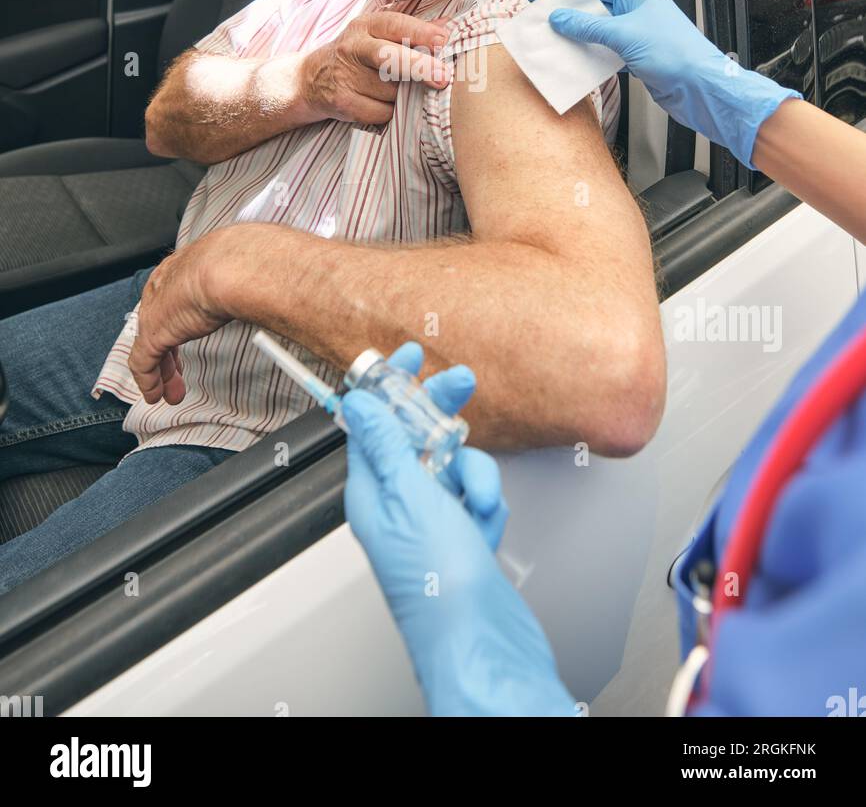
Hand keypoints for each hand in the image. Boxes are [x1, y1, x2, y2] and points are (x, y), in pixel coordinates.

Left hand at [131, 232, 230, 404]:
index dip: (178, 330)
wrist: (226, 267)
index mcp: (181, 272)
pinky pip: (143, 363)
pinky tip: (154, 395)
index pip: (172, 306)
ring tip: (169, 394)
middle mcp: (163, 290)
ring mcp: (155, 312)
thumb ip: (238, 289)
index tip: (185, 347)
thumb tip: (259, 294)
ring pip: (150, 349)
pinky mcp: (152, 333)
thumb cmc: (238, 264)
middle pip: (159, 328)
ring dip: (161, 374)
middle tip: (177, 376)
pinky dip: (149, 381)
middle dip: (169, 357)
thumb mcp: (236, 276)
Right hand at [299, 12, 450, 125]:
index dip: (422, 33)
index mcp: (367, 25)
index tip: (445, 42)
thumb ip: (413, 32)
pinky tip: (384, 104)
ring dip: (406, 95)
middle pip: (388, 58)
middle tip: (443, 78)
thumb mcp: (379, 35)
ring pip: (391, 91)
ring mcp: (346, 76)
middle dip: (419, 67)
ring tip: (401, 90)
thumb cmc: (358, 56)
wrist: (312, 79)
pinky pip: (381, 112)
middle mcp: (354, 47)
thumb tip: (450, 28)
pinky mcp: (343, 102)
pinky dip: (391, 112)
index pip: (396, 25)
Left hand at [342, 343, 574, 716]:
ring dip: (473, 473)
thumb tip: (358, 400)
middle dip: (441, 414)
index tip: (406, 354)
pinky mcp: (464, 539)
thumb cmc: (439, 586)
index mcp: (371, 494)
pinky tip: (487, 523)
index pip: (372, 424)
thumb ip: (387, 444)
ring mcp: (433, 524)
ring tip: (477, 499)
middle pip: (416, 438)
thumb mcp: (409, 497)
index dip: (388, 387)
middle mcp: (398, 507)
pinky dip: (487, 504)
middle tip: (461, 382)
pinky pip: (477, 498)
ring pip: (454, 465)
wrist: (483, 642)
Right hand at [530, 0, 799, 168]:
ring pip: (599, 33)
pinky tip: (573, 63)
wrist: (701, 89)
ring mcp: (638, 35)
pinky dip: (591, 57)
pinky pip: (607, 53)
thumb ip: (589, 26)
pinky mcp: (638, 58)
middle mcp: (638, 11)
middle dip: (567, 16)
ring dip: (577, 38)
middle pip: (594, 8)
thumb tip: (559, 17)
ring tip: (550, 43)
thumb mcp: (624, 35)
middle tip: (539, 22)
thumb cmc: (673, 53)